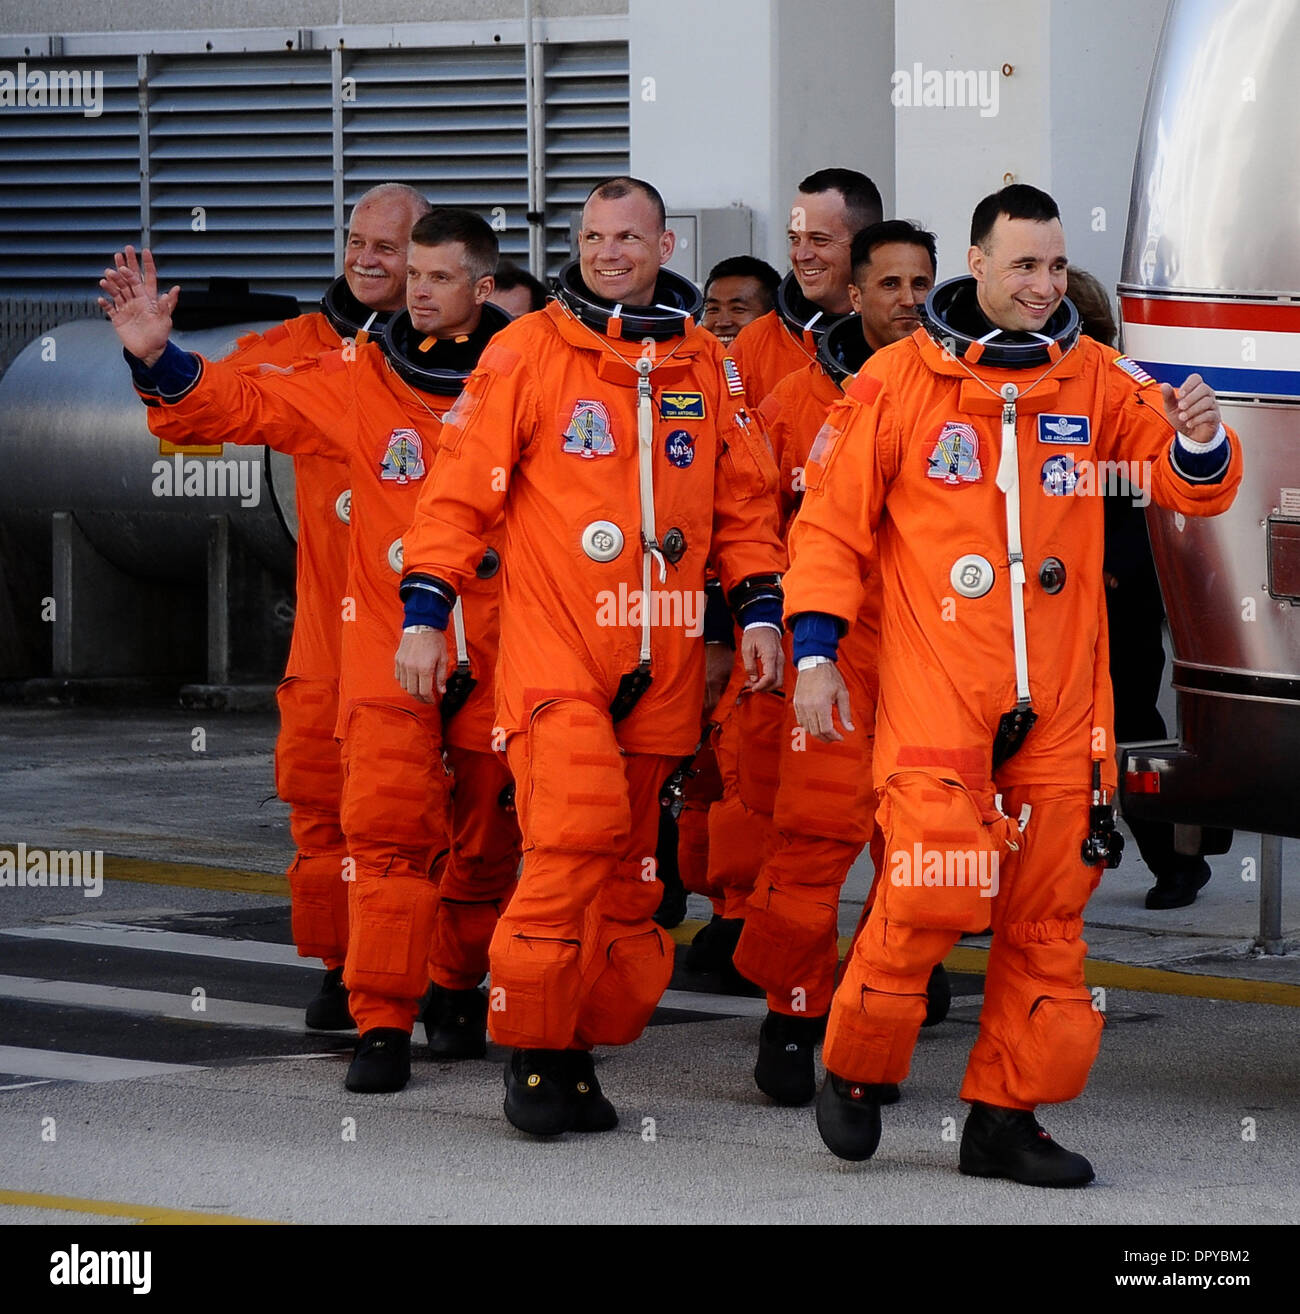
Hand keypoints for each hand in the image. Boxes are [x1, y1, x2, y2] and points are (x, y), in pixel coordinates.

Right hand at [97, 246, 178, 366]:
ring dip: (112, 282)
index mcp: (148, 299)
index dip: (147, 265)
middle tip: (120, 253)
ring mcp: (126, 308)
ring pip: (117, 291)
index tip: (144, 251)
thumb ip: (167, 305)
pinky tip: (101, 298)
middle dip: (125, 266)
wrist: (149, 352)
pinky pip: (109, 308)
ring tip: (107, 274)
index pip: (148, 278)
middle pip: (129, 280)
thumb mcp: (166, 320)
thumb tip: (175, 289)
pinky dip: (105, 303)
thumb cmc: (159, 336)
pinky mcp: (118, 318)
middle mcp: (136, 300)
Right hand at [395, 629, 448, 703]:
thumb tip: (442, 690)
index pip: (424, 691)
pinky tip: (411, 681)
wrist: (423, 624)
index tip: (433, 700)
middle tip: (427, 699)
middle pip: (413, 691)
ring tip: (420, 690)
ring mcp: (403, 664)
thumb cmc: (434, 639)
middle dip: (421, 698)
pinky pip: (398, 676)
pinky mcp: (398, 659)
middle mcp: (411, 667)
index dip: (429, 699)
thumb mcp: (443, 658)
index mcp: (424, 668)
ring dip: (412, 690)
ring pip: (404, 686)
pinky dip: (404, 682)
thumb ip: (441, 676)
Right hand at [702, 642, 733, 716]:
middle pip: (704, 705)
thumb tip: (737, 702)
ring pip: (700, 699)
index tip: (719, 722)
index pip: (713, 705)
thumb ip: (732, 689)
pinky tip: (705, 702)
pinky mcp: (698, 678)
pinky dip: (702, 698)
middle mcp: (704, 684)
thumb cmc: (725, 658)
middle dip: (708, 714)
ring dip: (705, 707)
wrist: (715, 643)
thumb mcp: (731, 674)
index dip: (716, 714)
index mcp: (713, 684)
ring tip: (708, 715)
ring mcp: (699, 681)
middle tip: (713, 722)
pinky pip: (699, 692)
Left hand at [741, 626, 782, 692]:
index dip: (761, 686)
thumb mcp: (747, 649)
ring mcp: (781, 660)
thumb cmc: (755, 634)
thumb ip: (750, 666)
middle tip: (752, 686)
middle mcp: (780, 659)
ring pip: (779, 681)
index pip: (770, 678)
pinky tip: (759, 678)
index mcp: (771, 656)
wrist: (764, 623)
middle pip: (778, 682)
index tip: (752, 687)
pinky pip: (778, 675)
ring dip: (767, 685)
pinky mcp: (780, 661)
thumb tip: (754, 680)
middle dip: (765, 688)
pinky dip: (770, 680)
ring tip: (754, 682)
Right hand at [793, 662, 853, 742]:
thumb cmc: (830, 676)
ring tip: (827, 733)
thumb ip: (845, 713)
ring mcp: (800, 706)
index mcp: (821, 705)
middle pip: (816, 731)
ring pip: (807, 728)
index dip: (834, 736)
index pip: (826, 729)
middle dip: (827, 738)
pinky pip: (801, 721)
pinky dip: (809, 726)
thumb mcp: (842, 693)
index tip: (841, 737)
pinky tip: (817, 724)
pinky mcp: (796, 704)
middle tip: (835, 738)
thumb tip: (850, 729)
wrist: (814, 662)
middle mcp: (809, 707)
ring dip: (817, 733)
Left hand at [1160, 373, 1220, 445]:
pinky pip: (1210, 415)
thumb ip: (1168, 397)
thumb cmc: (1183, 419)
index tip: (1180, 395)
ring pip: (1207, 402)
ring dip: (1192, 410)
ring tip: (1182, 417)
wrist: (1191, 435)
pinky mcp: (1215, 417)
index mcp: (1195, 390)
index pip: (1196, 378)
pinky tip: (1189, 424)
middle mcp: (1206, 395)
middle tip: (1181, 407)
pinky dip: (1197, 419)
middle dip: (1190, 398)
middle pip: (1204, 388)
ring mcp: (1212, 406)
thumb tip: (1164, 385)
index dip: (1188, 385)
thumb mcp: (1171, 408)